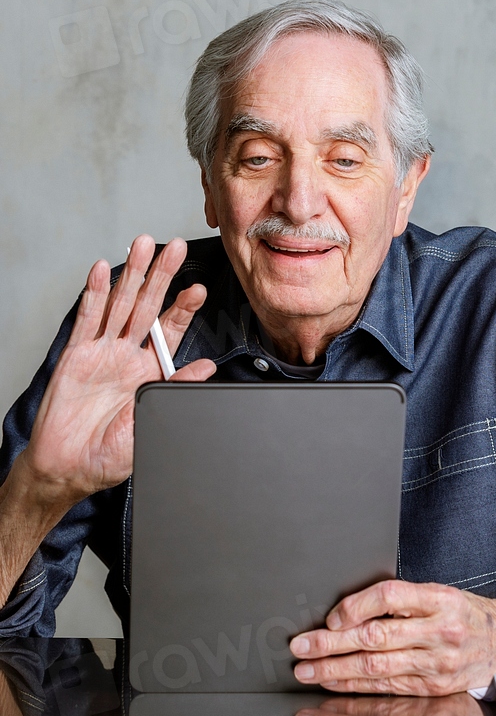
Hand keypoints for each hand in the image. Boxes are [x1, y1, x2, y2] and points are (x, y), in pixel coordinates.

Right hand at [20, 235, 214, 505]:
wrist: (68, 469)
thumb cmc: (110, 453)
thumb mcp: (150, 420)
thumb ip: (175, 389)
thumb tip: (206, 367)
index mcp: (149, 370)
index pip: (170, 330)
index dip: (184, 308)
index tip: (199, 289)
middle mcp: (127, 355)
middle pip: (148, 306)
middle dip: (162, 276)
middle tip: (176, 249)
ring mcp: (101, 352)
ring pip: (120, 304)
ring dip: (131, 275)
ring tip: (143, 246)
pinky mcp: (76, 356)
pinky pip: (87, 320)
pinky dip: (95, 294)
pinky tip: (103, 272)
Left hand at [289, 580, 495, 695]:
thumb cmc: (464, 612)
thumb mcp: (439, 593)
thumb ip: (400, 601)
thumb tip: (346, 613)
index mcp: (441, 598)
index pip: (391, 597)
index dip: (356, 606)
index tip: (330, 616)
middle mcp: (441, 631)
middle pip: (377, 638)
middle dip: (332, 645)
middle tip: (301, 648)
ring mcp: (439, 664)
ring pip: (379, 670)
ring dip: (337, 671)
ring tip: (308, 672)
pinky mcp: (436, 688)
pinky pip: (390, 690)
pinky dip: (359, 688)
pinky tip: (336, 686)